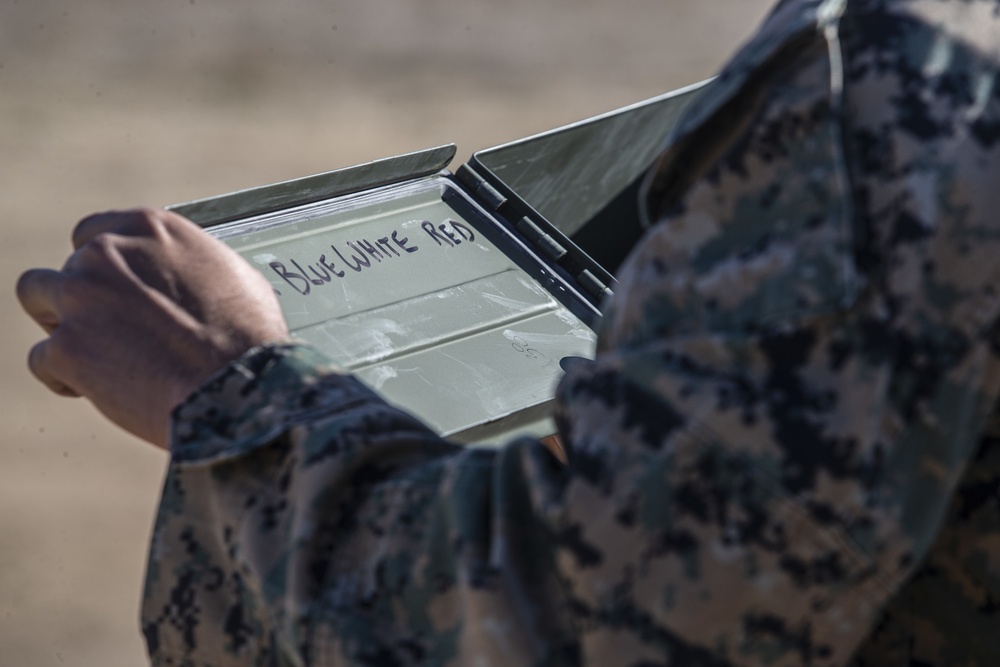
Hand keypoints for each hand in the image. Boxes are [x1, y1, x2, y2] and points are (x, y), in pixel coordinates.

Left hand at [16, 209, 290, 449]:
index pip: (95, 233)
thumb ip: (194, 267)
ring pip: (37, 297)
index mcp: (151, 228)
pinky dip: (64, 376)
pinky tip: (94, 388)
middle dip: (86, 297)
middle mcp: (108, 253)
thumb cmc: (249, 337)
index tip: (115, 287)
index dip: (103, 265)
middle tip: (113, 329)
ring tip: (90, 351)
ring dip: (59, 321)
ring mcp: (81, 297)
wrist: (238, 384)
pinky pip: (43, 359)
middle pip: (69, 267)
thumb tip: (197, 280)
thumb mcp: (234, 277)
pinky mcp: (66, 347)